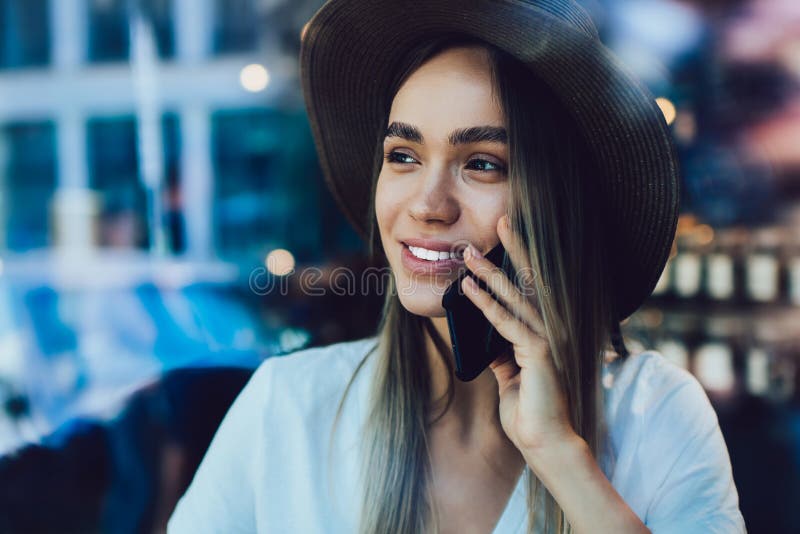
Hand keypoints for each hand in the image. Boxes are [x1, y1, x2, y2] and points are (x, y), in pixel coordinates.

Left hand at [461, 214, 576, 455]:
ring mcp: (547, 339)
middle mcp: (552, 329)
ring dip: (491, 272)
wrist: (545, 442)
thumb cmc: (529, 410)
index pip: (531, 289)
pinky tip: (468, 288)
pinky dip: (485, 303)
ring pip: (515, 296)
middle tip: (501, 221)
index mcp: (547, 331)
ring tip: (469, 253)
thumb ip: (500, 348)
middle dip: (514, 250)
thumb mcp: (509, 371)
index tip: (504, 237)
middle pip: (529, 282)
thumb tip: (483, 328)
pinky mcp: (538, 352)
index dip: (519, 261)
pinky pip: (505, 322)